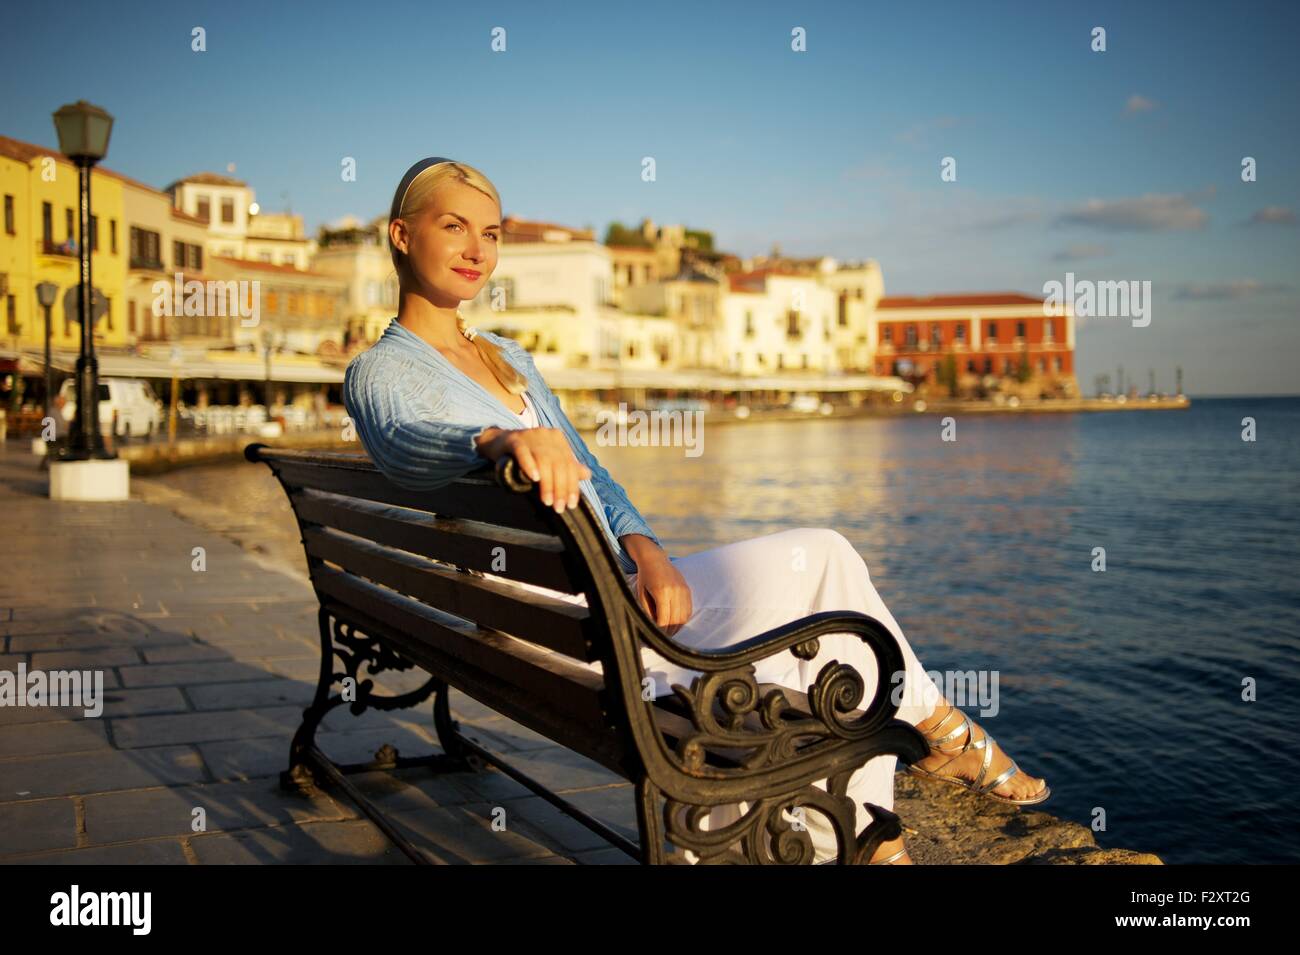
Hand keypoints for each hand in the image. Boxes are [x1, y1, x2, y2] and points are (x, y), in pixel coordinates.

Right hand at [476, 426, 591, 513]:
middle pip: (558, 464)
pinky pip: (523, 452)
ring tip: (547, 501)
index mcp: (558, 439)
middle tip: (558, 508)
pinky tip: (534, 478)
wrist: (499, 442)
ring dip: (547, 483)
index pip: (570, 465)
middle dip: (560, 488)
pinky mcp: (514, 439)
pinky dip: (529, 465)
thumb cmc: (527, 454)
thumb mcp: (548, 459)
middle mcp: (547, 435)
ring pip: (543, 460)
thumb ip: (566, 466)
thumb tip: (587, 474)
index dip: (572, 486)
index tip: (571, 504)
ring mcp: (530, 435)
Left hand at [632, 552, 692, 636]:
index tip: (655, 637)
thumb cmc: (645, 577)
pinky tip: (675, 623)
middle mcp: (675, 591)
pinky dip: (683, 619)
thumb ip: (647, 611)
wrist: (655, 559)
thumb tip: (652, 628)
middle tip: (662, 638)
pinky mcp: (687, 590)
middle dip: (669, 632)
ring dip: (677, 627)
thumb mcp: (641, 594)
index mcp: (662, 592)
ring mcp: (683, 590)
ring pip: (684, 616)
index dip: (660, 630)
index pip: (664, 619)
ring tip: (669, 633)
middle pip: (676, 619)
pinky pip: (688, 610)